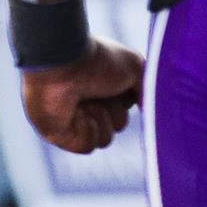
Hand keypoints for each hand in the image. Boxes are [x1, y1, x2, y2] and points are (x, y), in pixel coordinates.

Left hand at [21, 37, 143, 153]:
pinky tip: (76, 113)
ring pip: (104, 139)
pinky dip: (86, 130)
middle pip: (118, 124)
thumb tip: (150, 110)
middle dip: (114, 109)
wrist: (63, 62)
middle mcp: (85, 101)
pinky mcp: (57, 133)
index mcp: (99, 85)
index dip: (126, 99)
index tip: (118, 83)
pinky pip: (86, 146)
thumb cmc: (97, 60)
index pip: (125, 107)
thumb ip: (148, 90)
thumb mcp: (135, 66)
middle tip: (98, 91)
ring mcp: (70, 118)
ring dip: (100, 118)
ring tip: (83, 101)